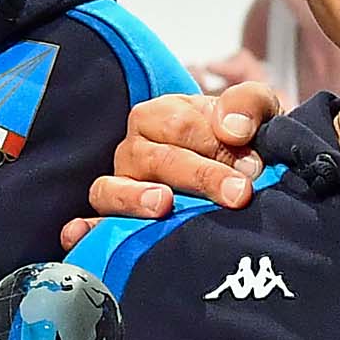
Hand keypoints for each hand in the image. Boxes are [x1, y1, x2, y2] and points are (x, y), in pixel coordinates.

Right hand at [58, 84, 277, 247]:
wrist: (247, 184)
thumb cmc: (246, 144)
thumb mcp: (257, 113)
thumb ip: (249, 105)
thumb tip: (233, 129)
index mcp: (163, 116)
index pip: (180, 124)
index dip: (217, 144)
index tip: (254, 169)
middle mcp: (135, 149)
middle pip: (154, 159)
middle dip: (200, 176)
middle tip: (239, 194)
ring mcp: (120, 187)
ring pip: (111, 188)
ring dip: (135, 197)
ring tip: (163, 205)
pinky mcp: (114, 223)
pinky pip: (90, 225)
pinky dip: (83, 230)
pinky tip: (83, 234)